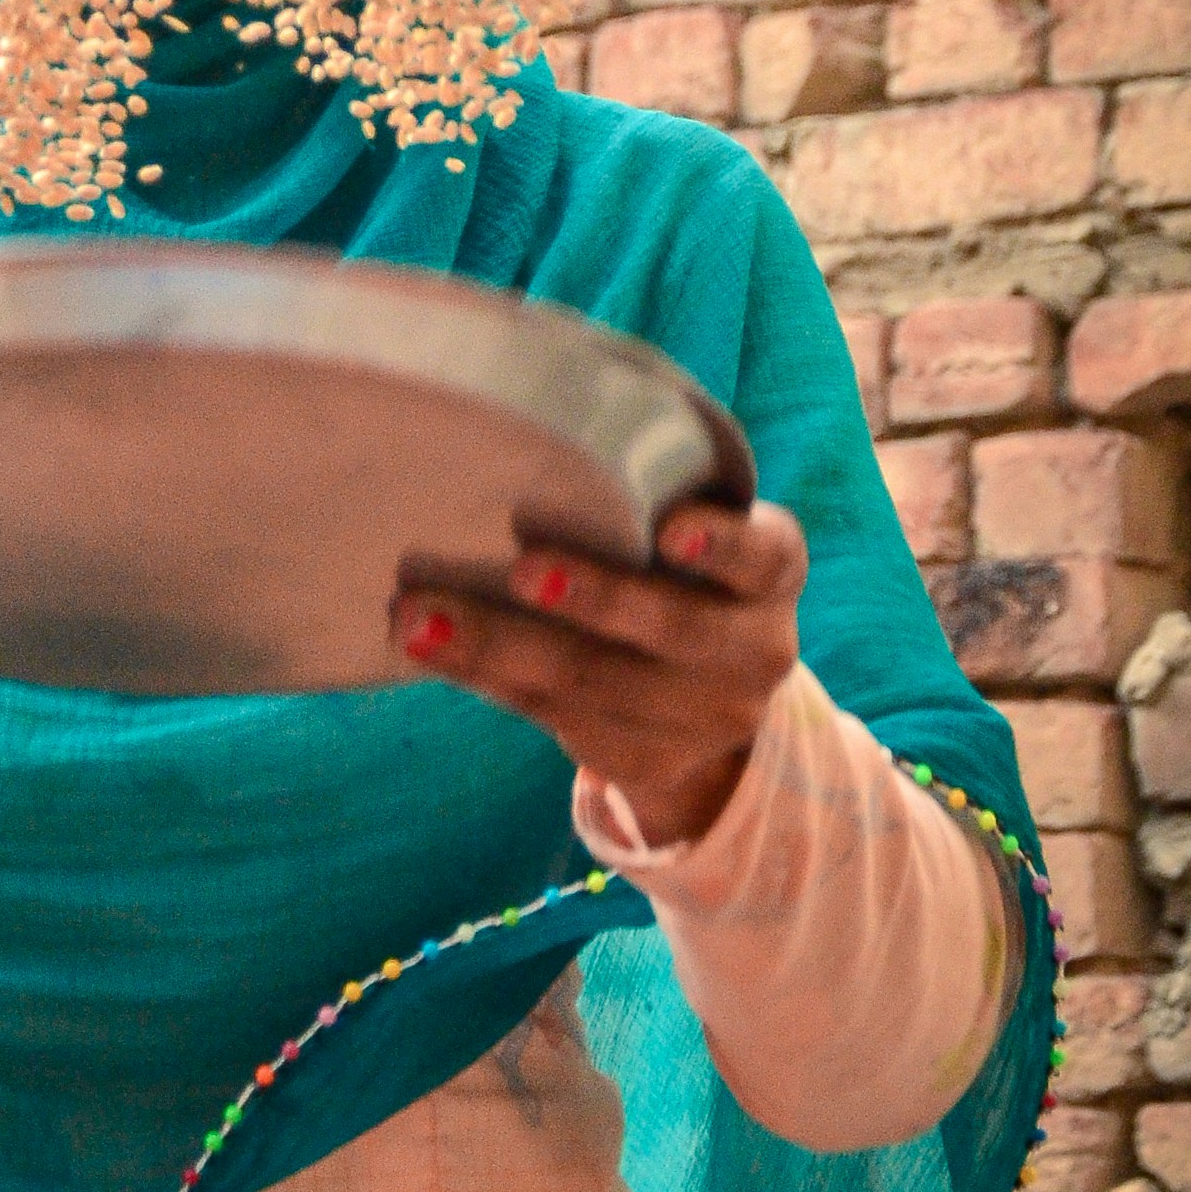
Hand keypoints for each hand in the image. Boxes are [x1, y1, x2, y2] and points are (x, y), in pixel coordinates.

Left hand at [389, 497, 805, 852]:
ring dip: (497, 647)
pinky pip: (553, 717)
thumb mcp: (696, 529)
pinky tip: (426, 646)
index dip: (721, 545)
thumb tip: (519, 432)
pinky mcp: (643, 759)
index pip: (761, 558)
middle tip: (522, 569)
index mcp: (772, 575)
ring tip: (418, 617)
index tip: (669, 528)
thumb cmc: (679, 572)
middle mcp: (753, 652)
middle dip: (596, 599)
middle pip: (672, 631)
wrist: (706, 697)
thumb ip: (648, 492)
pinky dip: (483, 677)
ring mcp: (702, 718)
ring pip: (593, 684)